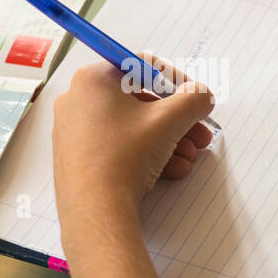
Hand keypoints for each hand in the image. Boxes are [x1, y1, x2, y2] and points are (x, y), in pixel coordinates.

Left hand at [52, 55, 215, 221]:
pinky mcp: (78, 157)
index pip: (142, 67)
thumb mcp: (169, 121)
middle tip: (200, 134)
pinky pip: (118, 146)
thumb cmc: (124, 156)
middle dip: (176, 119)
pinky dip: (146, 154)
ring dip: (167, 140)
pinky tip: (172, 170)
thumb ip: (193, 99)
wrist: (95, 210)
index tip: (195, 97)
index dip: (176, 81)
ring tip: (190, 158)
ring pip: (132, 127)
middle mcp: (79, 99)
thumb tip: (202, 96)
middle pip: (139, 101)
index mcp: (93, 78)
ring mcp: (75, 130)